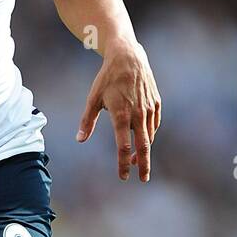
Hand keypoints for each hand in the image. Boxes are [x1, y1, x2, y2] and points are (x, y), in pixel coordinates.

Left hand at [76, 40, 161, 181]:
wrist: (128, 57)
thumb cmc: (107, 78)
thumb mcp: (93, 98)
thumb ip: (87, 121)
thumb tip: (80, 139)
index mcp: (121, 114)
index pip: (124, 146)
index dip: (123, 163)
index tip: (123, 176)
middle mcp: (138, 114)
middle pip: (143, 146)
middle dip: (144, 165)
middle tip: (143, 179)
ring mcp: (149, 109)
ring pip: (149, 136)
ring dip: (144, 150)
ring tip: (138, 161)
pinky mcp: (156, 103)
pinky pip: (154, 124)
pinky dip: (150, 135)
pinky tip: (145, 140)